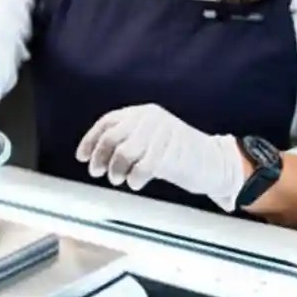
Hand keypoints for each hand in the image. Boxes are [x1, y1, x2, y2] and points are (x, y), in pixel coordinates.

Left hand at [75, 105, 247, 211]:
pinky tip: (135, 183)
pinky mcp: (171, 153)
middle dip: (99, 157)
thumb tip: (95, 157)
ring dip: (115, 170)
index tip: (81, 157)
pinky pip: (142, 168)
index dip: (91, 140)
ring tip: (118, 180)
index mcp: (143, 112)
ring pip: (123, 153)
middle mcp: (150, 119)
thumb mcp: (150, 139)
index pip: (108, 122)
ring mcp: (161, 134)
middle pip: (112, 137)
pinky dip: (133, 178)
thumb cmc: (177, 155)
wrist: (214, 162)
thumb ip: (127, 140)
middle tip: (98, 172)